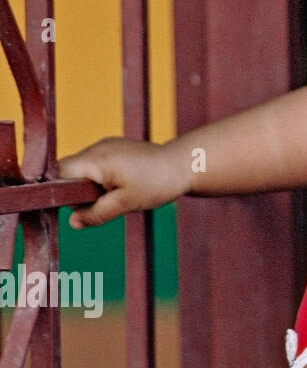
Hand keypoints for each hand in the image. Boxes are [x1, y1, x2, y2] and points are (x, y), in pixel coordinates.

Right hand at [58, 138, 191, 229]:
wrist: (185, 165)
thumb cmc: (157, 183)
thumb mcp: (126, 204)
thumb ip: (97, 214)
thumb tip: (73, 222)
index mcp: (96, 159)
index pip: (60, 173)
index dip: (63, 192)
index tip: (82, 204)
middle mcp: (97, 148)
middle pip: (70, 172)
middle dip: (81, 192)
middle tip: (107, 201)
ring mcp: (107, 145)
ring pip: (84, 170)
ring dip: (94, 186)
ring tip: (120, 192)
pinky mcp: (116, 148)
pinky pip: (98, 166)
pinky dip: (104, 178)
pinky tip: (125, 184)